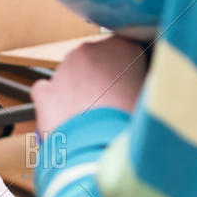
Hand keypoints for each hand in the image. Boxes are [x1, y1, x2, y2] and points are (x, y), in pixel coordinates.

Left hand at [31, 35, 147, 135]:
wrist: (101, 148)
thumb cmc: (133, 124)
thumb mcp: (152, 96)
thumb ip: (145, 81)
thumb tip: (141, 86)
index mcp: (121, 48)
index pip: (125, 51)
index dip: (127, 71)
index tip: (129, 85)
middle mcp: (89, 51)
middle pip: (95, 62)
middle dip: (100, 79)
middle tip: (112, 105)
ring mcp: (62, 69)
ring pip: (72, 76)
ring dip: (79, 91)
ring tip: (92, 117)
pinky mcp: (44, 90)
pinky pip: (49, 93)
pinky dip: (55, 104)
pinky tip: (69, 119)